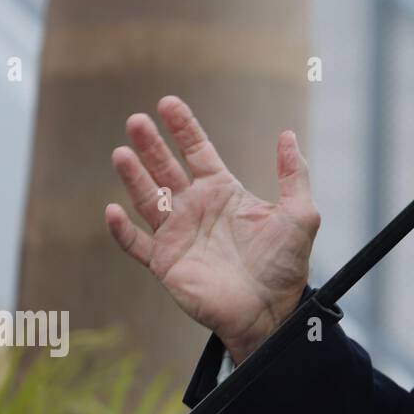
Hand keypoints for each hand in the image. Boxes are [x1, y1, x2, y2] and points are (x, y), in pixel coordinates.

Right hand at [104, 95, 320, 364]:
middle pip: (166, 168)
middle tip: (136, 120)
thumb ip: (294, 174)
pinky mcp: (166, 264)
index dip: (183, 127)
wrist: (273, 311)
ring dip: (134, 177)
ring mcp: (178, 235)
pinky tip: (112, 210)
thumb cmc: (287, 264)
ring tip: (121, 152)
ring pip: (148, 199)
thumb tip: (288, 135)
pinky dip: (122, 230)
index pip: (198, 151)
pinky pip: (137, 245)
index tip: (167, 102)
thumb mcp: (300, 213)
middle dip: (151, 144)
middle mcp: (197, 208)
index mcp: (224, 192)